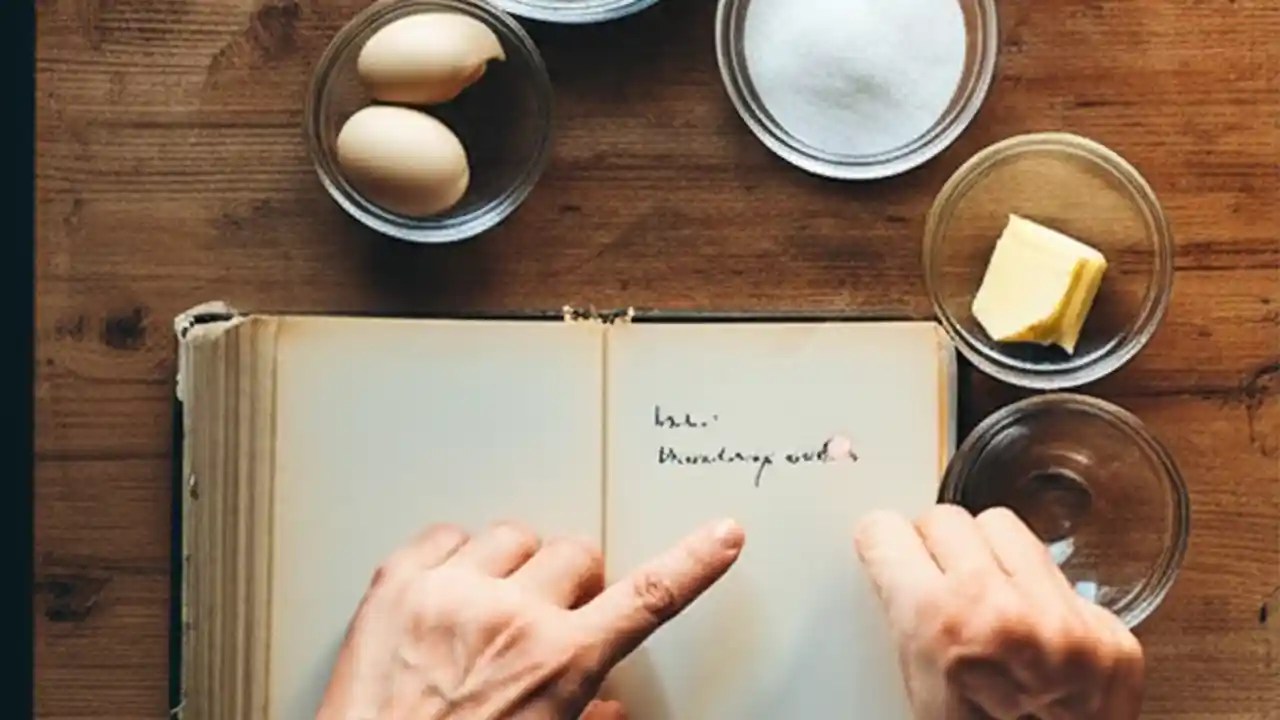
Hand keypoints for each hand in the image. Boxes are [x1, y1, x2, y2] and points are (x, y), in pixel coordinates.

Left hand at [317, 518, 744, 719]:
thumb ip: (584, 714)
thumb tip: (612, 706)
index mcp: (560, 662)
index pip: (648, 597)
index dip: (694, 562)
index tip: (723, 536)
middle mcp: (511, 616)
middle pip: (576, 553)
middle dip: (571, 582)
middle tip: (546, 616)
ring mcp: (451, 592)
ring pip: (513, 535)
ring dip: (512, 566)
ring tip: (490, 608)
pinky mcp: (398, 583)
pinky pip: (444, 534)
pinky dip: (452, 556)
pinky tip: (448, 591)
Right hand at [854, 505, 1143, 719]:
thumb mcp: (916, 690)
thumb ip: (909, 616)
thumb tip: (896, 561)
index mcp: (941, 626)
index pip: (890, 534)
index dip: (884, 543)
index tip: (885, 546)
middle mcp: (1005, 612)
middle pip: (949, 520)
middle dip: (936, 545)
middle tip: (935, 576)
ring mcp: (1066, 623)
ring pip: (1007, 528)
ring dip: (990, 554)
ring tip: (986, 594)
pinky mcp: (1111, 637)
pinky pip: (1061, 577)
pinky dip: (1043, 595)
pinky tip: (1031, 629)